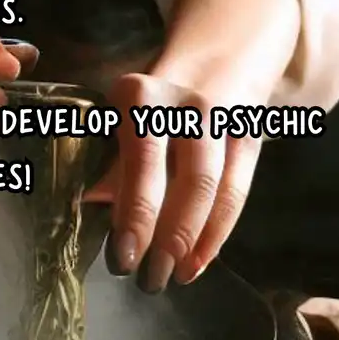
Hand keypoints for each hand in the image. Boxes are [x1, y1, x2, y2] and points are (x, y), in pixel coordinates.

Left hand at [88, 0, 301, 290]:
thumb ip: (106, 166)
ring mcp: (226, 121)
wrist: (213, 60)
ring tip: (173, 277)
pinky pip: (238, 193)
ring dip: (195, 242)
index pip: (143, 162)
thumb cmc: (149, 106)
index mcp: (141, 96)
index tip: (124, 257)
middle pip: (189, 180)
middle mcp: (188, 105)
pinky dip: (217, 234)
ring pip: (217, 190)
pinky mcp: (251, 138)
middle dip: (169, 236)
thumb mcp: (119, 121)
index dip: (135, 213)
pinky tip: (197, 263)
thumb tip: (87, 210)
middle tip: (149, 280)